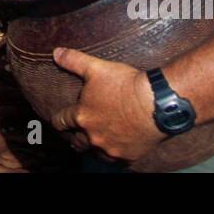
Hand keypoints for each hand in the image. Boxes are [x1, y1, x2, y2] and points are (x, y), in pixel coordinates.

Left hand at [50, 48, 165, 161]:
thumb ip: (74, 61)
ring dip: (93, 146)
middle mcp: (93, 136)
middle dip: (74, 137)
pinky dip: (114, 154)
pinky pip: (116, 160)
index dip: (58, 121)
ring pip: (95, 153)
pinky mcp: (127, 156)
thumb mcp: (97, 68)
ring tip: (95, 141)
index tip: (58, 121)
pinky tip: (116, 147)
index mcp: (82, 116)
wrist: (156, 103)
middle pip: (76, 142)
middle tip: (75, 133)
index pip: (61, 122)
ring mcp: (110, 148)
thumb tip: (56, 53)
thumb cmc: (126, 84)